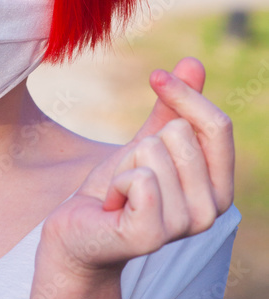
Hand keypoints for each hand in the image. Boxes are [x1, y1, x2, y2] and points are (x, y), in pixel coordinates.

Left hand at [40, 57, 234, 275]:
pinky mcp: (152, 236)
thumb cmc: (118, 189)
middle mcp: (211, 211)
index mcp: (219, 187)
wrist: (79, 234)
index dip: (185, 94)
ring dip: (124, 167)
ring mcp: (184, 227)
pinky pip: (139, 179)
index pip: (218, 125)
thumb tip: (193, 62)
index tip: (155, 76)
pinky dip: (116, 183)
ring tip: (120, 193)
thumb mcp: (147, 142)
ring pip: (153, 151)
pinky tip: (113, 205)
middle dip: (142, 145)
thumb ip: (174, 109)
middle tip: (130, 176)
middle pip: (179, 133)